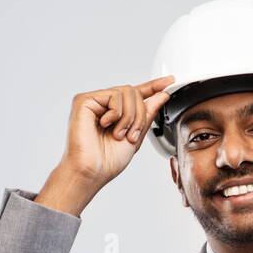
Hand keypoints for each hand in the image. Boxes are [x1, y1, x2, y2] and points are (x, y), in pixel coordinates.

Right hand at [36, 75, 175, 214]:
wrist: (93, 171)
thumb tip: (162, 94)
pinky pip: (113, 95)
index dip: (153, 87)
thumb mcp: (137, 135)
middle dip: (139, 115)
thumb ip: (148, 113)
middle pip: (134, 92)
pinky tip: (105, 125)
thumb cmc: (109, 160)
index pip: (136, 94)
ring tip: (119, 134)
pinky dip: (116, 114)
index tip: (169, 81)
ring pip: (127, 92)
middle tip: (132, 136)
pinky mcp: (84, 100)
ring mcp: (94, 101)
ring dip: (129, 117)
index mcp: (116, 113)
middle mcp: (104, 104)